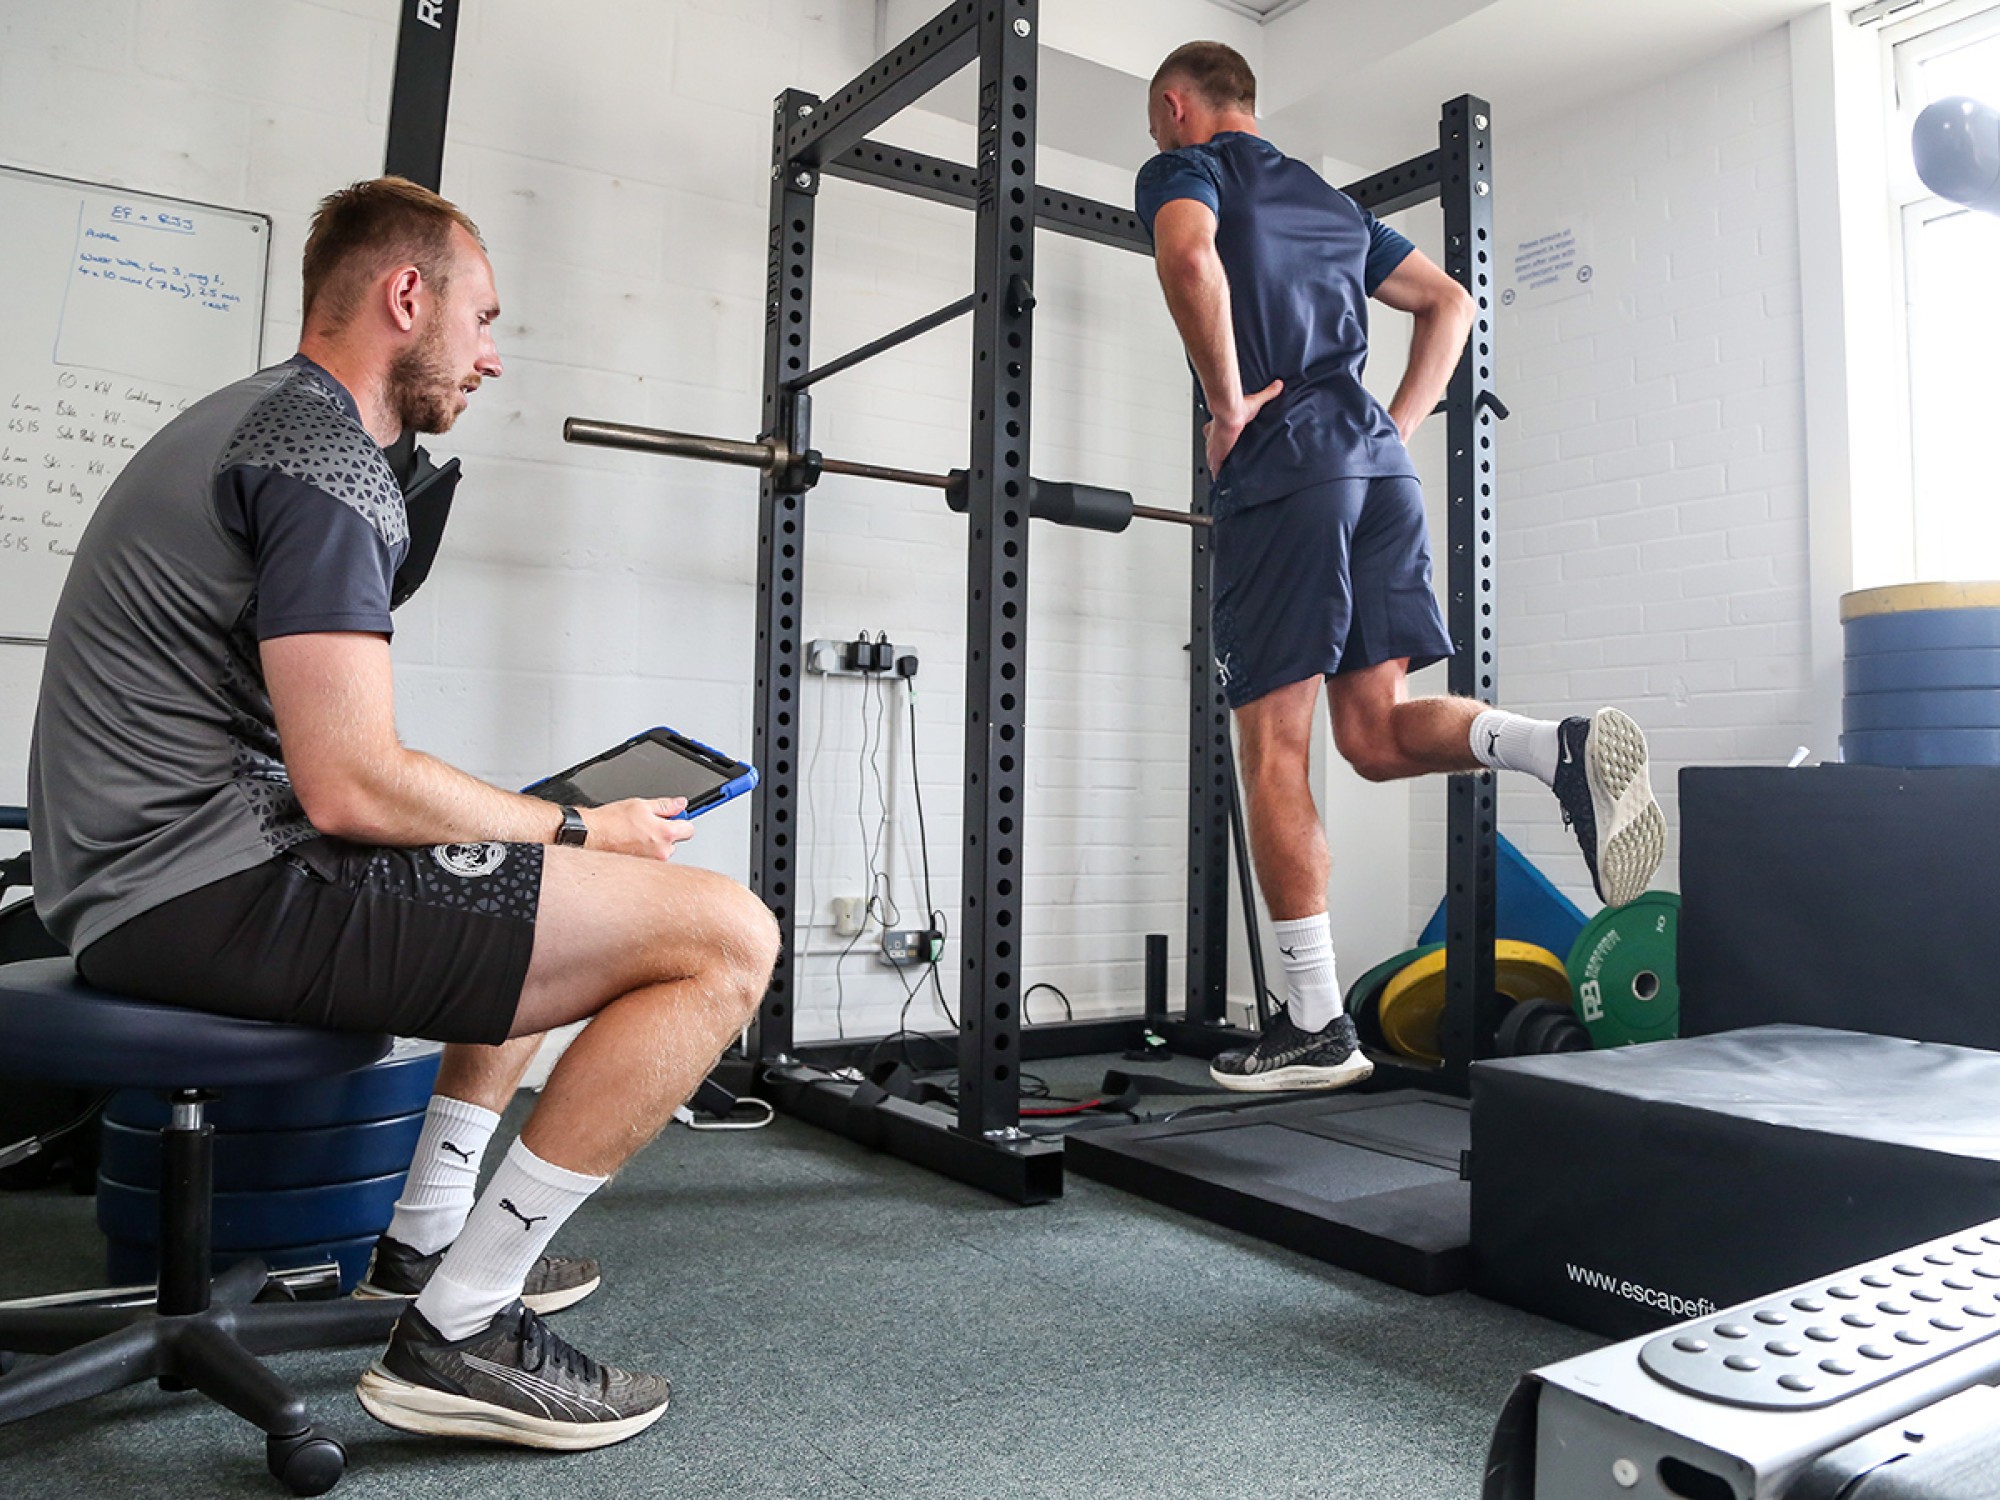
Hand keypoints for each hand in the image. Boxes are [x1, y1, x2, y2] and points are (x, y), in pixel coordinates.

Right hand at [579, 797, 694, 860]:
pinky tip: (632, 842)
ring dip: (655, 843)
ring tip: (636, 833)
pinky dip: (645, 851)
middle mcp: (662, 852)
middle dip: (667, 832)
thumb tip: (680, 804)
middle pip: (676, 841)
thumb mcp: (641, 805)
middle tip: (649, 824)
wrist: (592, 835)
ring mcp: (652, 862)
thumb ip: (666, 806)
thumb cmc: (612, 821)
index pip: (689, 829)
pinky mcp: (642, 868)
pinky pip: (651, 858)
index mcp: (665, 834)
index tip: (676, 818)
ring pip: (663, 850)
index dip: (682, 821)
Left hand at [1203, 379, 1282, 478]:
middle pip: (1213, 449)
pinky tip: (1220, 481)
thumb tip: (1278, 385)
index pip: (1215, 433)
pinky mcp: (1217, 456)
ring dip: (1218, 465)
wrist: (1230, 413)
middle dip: (1218, 454)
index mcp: (1219, 425)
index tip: (1224, 442)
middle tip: (1225, 460)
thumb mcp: (1256, 400)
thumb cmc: (1239, 408)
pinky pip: (1216, 469)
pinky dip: (1218, 474)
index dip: (1219, 439)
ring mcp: (1214, 448)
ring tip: (1224, 475)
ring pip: (1213, 460)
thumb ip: (1267, 393)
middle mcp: (1214, 437)